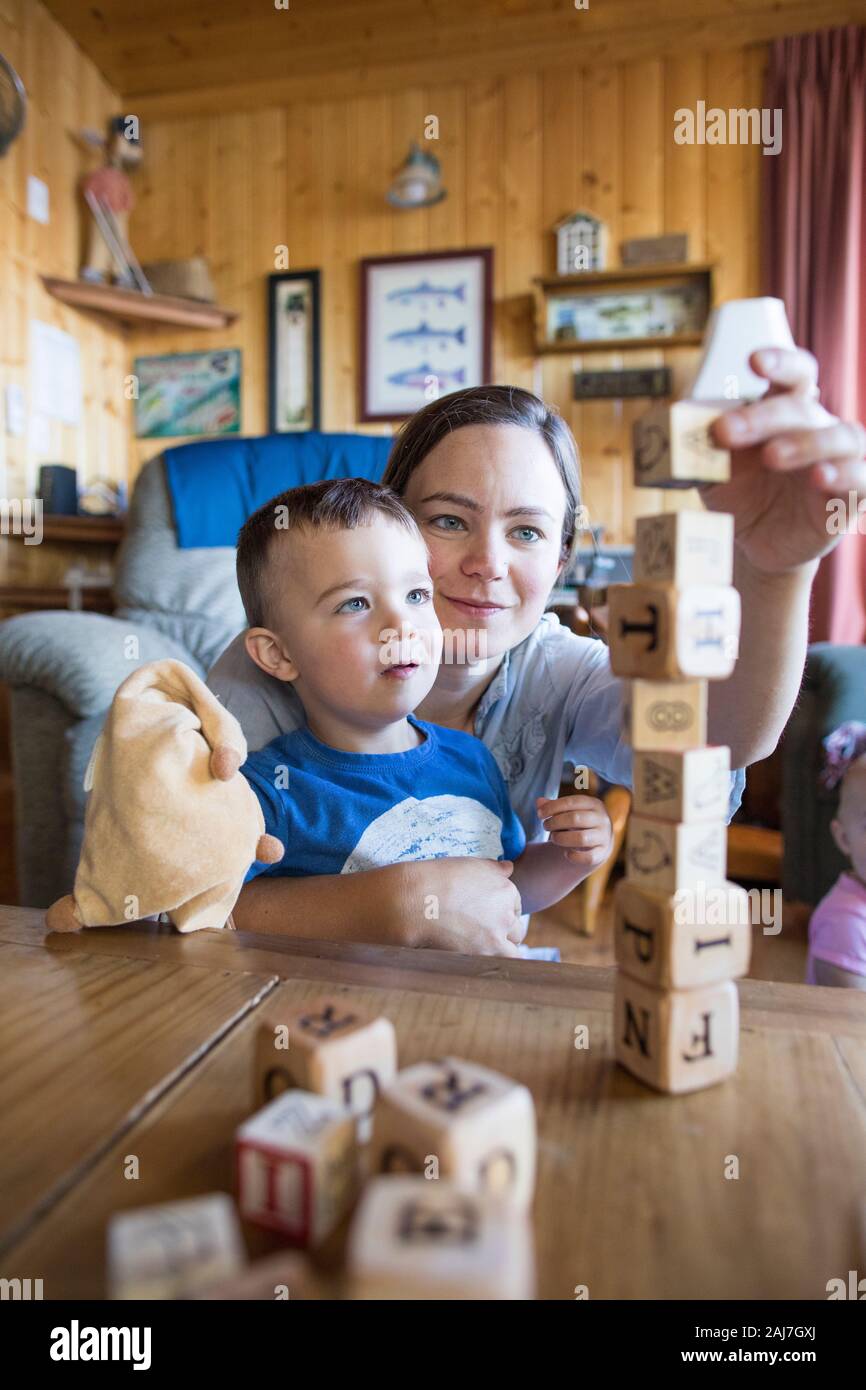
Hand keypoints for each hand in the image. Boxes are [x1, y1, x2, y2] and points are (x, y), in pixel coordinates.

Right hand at [397, 857, 524, 955]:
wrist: (415, 901)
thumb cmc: (437, 879)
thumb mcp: (469, 865)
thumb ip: (494, 869)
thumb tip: (508, 868)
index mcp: (506, 890)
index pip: (515, 905)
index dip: (503, 911)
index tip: (489, 915)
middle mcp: (506, 913)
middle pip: (517, 929)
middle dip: (505, 931)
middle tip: (485, 932)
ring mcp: (497, 936)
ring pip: (513, 951)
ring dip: (502, 951)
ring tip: (482, 950)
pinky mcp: (484, 955)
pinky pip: (500, 966)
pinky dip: (494, 964)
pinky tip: (481, 961)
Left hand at [535, 793, 612, 868]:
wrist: (598, 843)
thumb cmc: (579, 822)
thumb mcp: (569, 811)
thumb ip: (553, 806)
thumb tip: (539, 802)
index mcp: (594, 804)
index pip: (572, 802)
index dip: (552, 807)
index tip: (539, 814)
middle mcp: (602, 819)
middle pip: (575, 819)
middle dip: (555, 823)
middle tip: (546, 826)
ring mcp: (604, 837)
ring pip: (581, 838)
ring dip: (561, 839)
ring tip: (554, 838)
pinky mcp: (602, 853)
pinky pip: (588, 857)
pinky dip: (574, 857)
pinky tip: (566, 854)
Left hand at [703, 347, 865, 574]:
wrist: (753, 544)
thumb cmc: (739, 495)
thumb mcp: (711, 470)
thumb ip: (700, 448)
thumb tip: (679, 424)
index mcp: (786, 413)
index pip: (794, 376)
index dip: (780, 363)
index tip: (754, 362)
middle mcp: (819, 430)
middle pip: (803, 409)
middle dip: (763, 416)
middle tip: (725, 431)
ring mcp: (840, 462)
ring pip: (842, 437)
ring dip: (806, 443)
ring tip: (772, 456)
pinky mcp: (849, 499)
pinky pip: (863, 480)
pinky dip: (845, 475)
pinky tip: (820, 478)